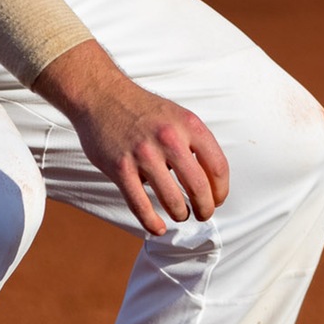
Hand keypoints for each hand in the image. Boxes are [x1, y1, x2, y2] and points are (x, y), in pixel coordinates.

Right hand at [33, 41, 230, 234]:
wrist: (102, 95)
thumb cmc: (144, 110)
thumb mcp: (178, 115)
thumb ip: (195, 143)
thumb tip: (212, 179)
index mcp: (189, 125)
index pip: (217, 167)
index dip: (221, 191)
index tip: (217, 200)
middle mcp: (169, 139)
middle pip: (198, 188)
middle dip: (205, 208)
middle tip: (203, 214)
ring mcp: (143, 154)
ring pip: (172, 200)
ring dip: (180, 214)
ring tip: (180, 214)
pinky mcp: (120, 168)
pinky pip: (140, 206)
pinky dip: (152, 223)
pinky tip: (158, 227)